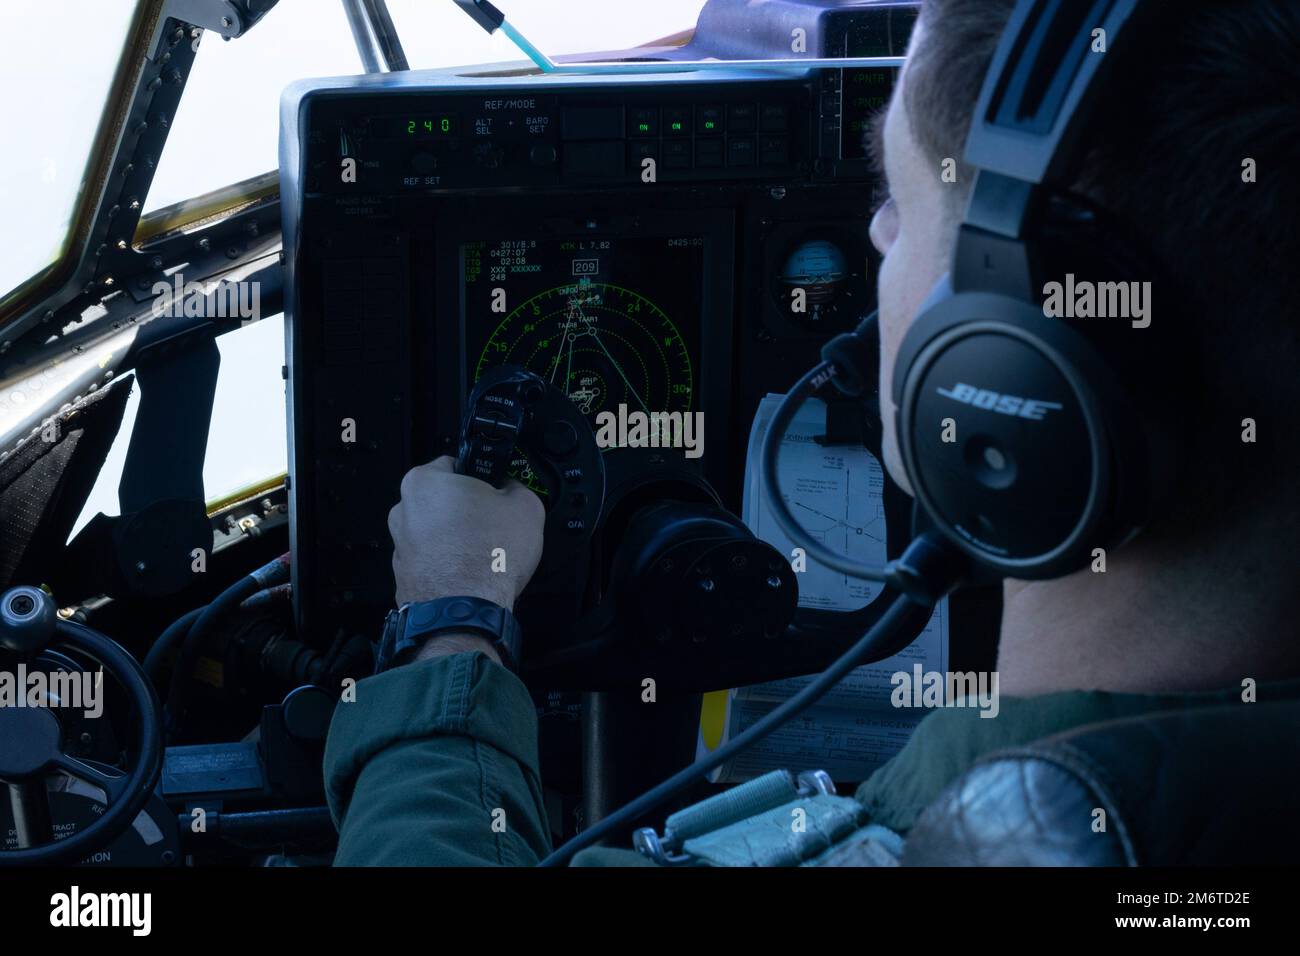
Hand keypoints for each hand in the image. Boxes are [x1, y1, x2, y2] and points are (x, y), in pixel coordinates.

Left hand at [388, 456, 544, 610]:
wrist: (466, 612)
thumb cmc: (487, 558)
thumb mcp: (526, 506)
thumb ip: (517, 487)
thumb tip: (512, 489)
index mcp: (425, 481)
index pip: (456, 464)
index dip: (482, 479)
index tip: (495, 492)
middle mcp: (404, 509)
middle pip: (444, 500)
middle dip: (468, 510)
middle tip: (494, 524)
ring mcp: (400, 545)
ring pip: (436, 532)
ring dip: (457, 539)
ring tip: (484, 553)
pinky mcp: (403, 575)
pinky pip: (432, 560)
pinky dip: (448, 564)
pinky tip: (470, 573)